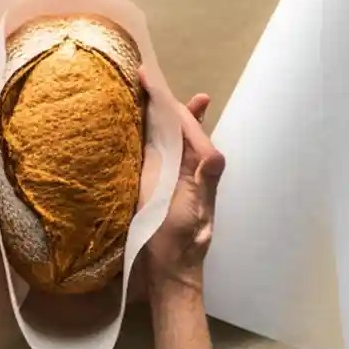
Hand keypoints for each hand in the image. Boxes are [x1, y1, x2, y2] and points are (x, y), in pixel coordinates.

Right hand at [145, 91, 225, 296]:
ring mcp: (169, 175)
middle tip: (146, 75)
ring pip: (164, 136)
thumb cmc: (182, 243)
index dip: (170, 100)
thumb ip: (203, 182)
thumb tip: (212, 152)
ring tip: (146, 88)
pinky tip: (136, 124)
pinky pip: (150, 153)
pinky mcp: (153, 187)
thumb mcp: (195, 212)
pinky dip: (145, 135)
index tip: (150, 78)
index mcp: (199, 165)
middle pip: (176, 124)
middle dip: (165, 100)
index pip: (185, 124)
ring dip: (156, 113)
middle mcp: (185, 165)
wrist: (168, 273)